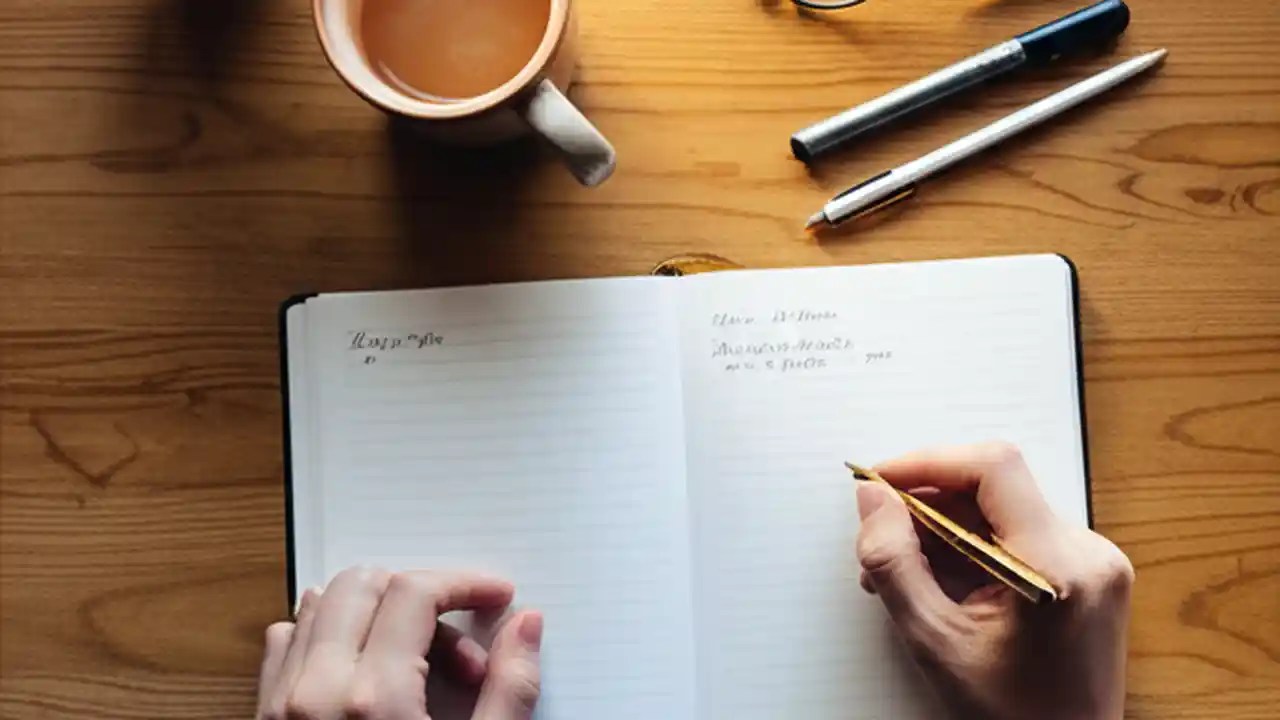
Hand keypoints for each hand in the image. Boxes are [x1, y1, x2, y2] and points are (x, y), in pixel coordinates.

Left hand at [257, 567, 542, 719]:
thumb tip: (525, 627)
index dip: (464, 583)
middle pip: (363, 583)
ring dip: (374, 616)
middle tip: (457, 643)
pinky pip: (286, 644)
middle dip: (419, 596)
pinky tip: (363, 672)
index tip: (494, 598)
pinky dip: (325, 639)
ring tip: (415, 664)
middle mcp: (317, 692)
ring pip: (321, 605)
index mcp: (374, 698)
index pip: (416, 593)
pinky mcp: (263, 717)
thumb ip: (508, 692)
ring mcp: (281, 704)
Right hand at [855, 443, 1133, 719]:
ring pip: (1000, 510)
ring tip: (901, 572)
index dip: (928, 463)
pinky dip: (970, 547)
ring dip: (943, 528)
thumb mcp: (936, 643)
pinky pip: (1017, 534)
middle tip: (878, 535)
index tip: (881, 481)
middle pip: (993, 489)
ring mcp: (1094, 563)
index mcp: (1062, 569)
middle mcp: (1090, 554)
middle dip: (927, 504)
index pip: (994, 470)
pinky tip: (938, 580)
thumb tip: (873, 501)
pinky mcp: (1086, 573)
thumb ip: (895, 564)